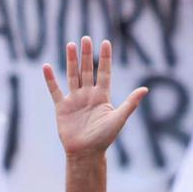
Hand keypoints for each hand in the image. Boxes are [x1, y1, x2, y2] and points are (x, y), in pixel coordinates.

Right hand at [43, 37, 146, 158]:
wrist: (87, 153)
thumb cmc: (105, 138)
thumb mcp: (119, 118)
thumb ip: (130, 103)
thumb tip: (145, 89)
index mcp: (103, 98)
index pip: (104, 73)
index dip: (105, 58)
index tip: (106, 42)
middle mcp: (89, 96)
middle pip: (87, 71)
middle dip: (87, 55)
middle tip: (86, 38)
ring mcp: (75, 100)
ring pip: (72, 76)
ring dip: (71, 61)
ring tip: (70, 44)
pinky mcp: (62, 107)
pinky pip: (55, 90)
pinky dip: (51, 79)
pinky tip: (47, 67)